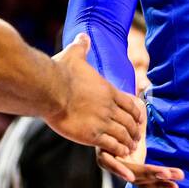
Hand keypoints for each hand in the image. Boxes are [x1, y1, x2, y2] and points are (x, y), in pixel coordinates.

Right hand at [47, 33, 142, 156]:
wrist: (49, 89)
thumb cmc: (60, 72)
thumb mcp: (73, 55)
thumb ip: (81, 47)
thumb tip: (83, 35)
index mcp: (108, 90)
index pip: (131, 104)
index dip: (137, 113)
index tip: (139, 120)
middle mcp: (109, 107)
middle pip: (130, 122)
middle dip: (134, 131)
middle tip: (135, 138)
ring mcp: (102, 122)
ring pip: (124, 135)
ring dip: (128, 142)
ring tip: (129, 148)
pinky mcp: (92, 135)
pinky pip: (112, 146)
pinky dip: (118, 150)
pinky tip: (119, 152)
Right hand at [95, 105, 183, 187]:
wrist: (123, 116)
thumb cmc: (123, 108)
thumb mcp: (126, 101)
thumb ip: (131, 98)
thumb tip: (144, 84)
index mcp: (105, 146)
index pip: (108, 162)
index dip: (119, 169)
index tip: (131, 177)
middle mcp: (115, 161)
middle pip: (131, 173)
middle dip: (150, 173)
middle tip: (166, 172)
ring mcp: (127, 168)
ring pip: (142, 181)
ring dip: (160, 181)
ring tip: (178, 176)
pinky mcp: (137, 172)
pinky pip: (148, 182)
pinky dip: (161, 185)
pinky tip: (175, 187)